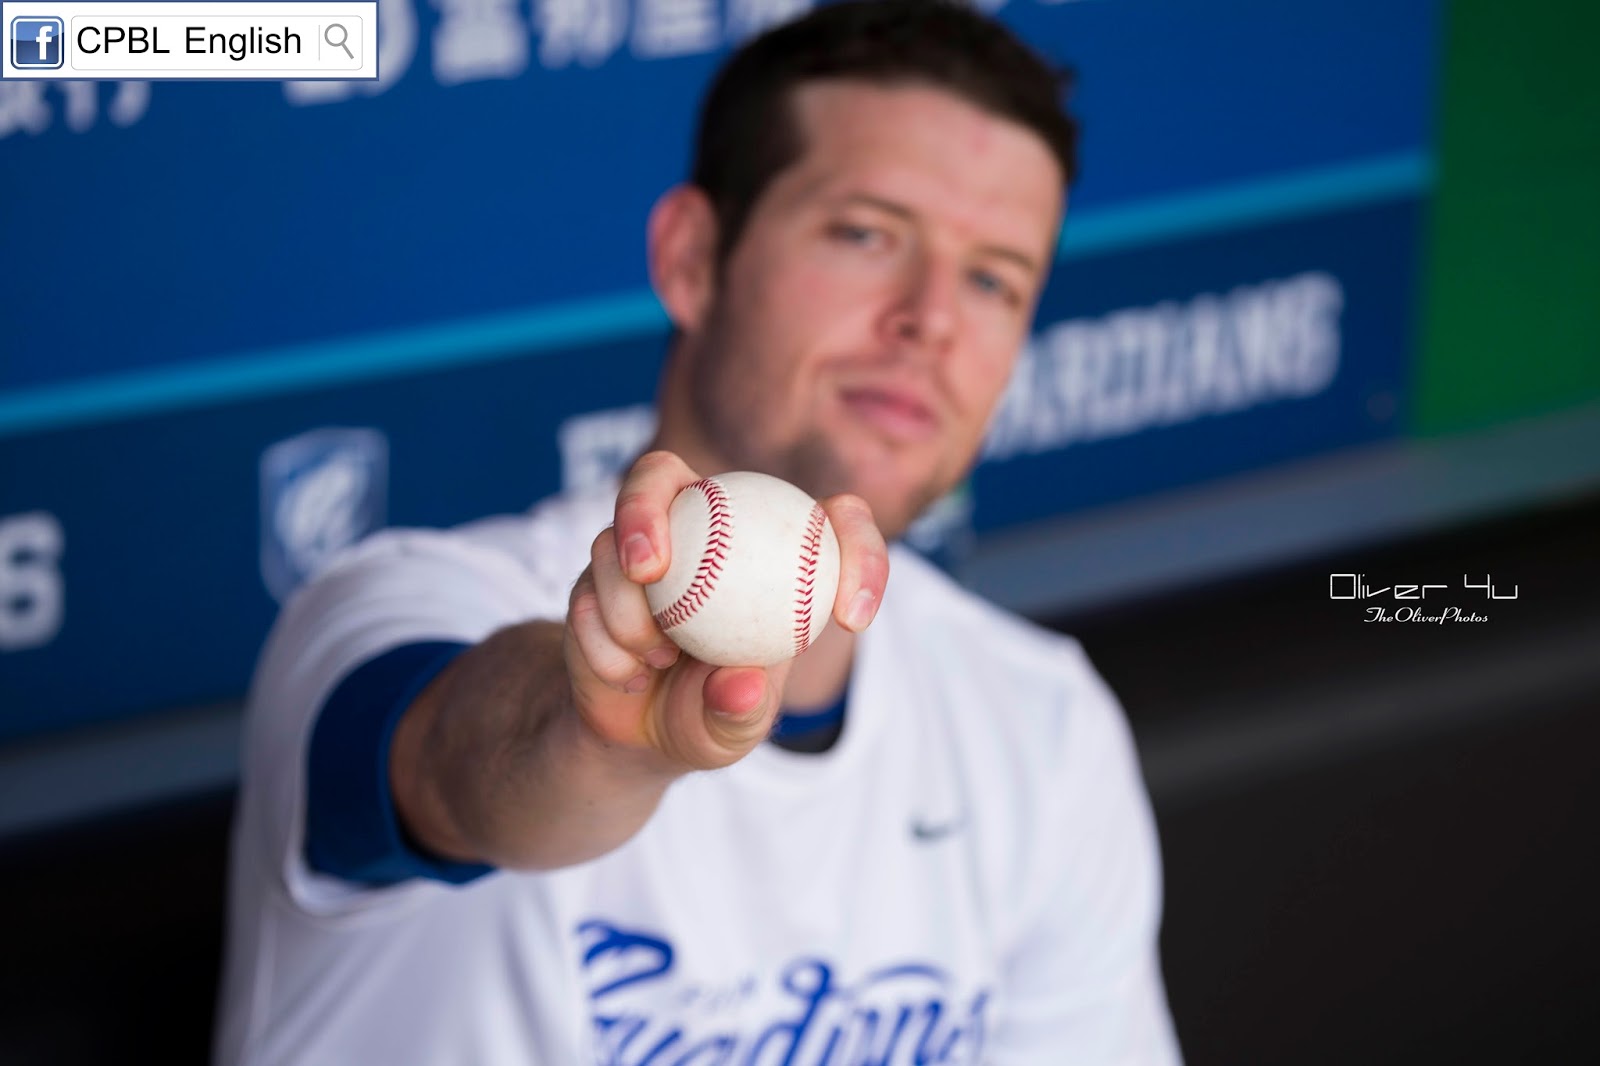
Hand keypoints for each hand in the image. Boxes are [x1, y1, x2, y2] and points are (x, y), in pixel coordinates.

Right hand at [563, 451, 888, 772]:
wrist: (634, 736)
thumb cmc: (709, 715)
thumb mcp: (735, 729)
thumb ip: (740, 709)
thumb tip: (738, 684)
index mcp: (766, 549)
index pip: (834, 521)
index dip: (859, 551)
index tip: (853, 618)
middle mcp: (702, 529)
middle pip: (664, 475)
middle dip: (643, 510)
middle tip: (648, 567)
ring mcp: (638, 551)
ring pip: (612, 542)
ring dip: (628, 611)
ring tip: (656, 660)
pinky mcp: (591, 580)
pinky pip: (584, 597)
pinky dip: (604, 646)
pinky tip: (627, 677)